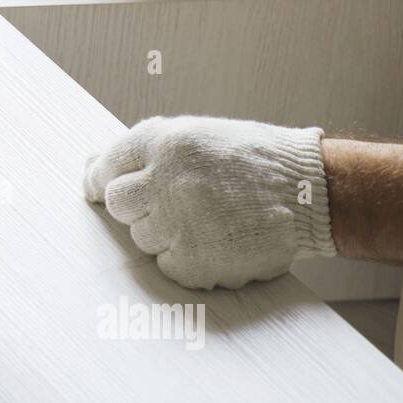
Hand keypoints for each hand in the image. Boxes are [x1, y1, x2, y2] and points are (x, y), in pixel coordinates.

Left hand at [84, 116, 335, 288]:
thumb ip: (146, 150)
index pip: (107, 164)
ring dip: (167, 233)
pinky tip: (218, 241)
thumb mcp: (200, 136)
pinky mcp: (193, 260)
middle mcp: (166, 180)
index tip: (97, 188)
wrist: (312, 194)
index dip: (100, 178)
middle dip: (136, 206)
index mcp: (166, 143)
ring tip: (209, 219)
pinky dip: (187, 260)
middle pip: (117, 203)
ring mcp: (178, 222)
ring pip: (143, 237)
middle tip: (169, 205)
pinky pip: (167, 266)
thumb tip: (90, 164)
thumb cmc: (257, 162)